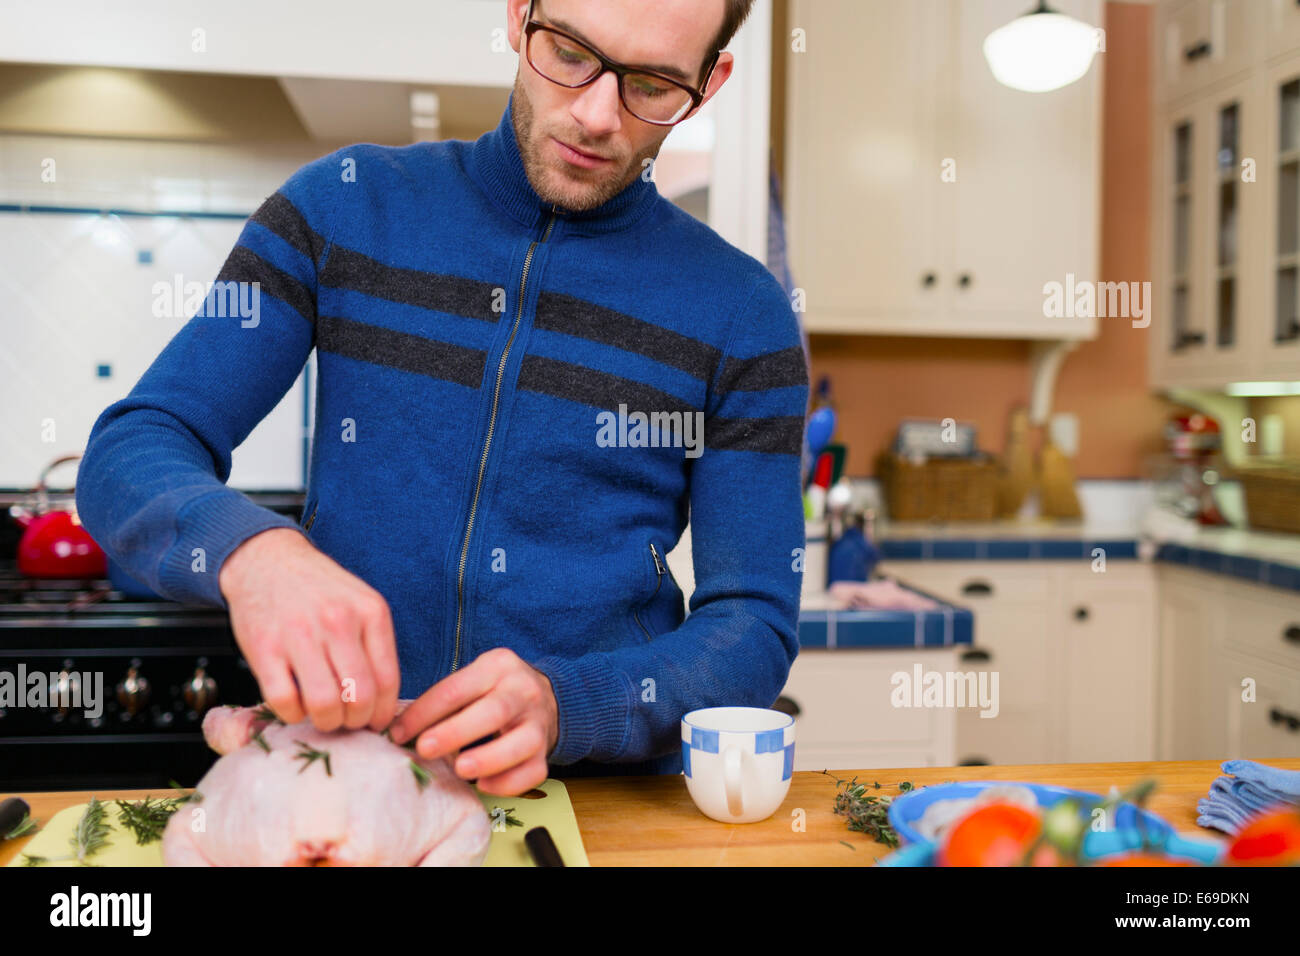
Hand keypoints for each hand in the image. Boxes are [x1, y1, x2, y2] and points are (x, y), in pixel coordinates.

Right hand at [218, 527, 399, 733]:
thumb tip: (383, 702)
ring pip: (325, 704)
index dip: (383, 713)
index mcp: (370, 612)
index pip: (388, 680)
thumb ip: (373, 645)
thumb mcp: (359, 603)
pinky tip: (295, 704)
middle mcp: (338, 621)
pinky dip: (292, 714)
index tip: (375, 722)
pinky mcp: (265, 648)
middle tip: (346, 721)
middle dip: (356, 722)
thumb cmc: (317, 590)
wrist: (267, 560)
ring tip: (322, 715)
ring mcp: (300, 634)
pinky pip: (285, 701)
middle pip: (360, 697)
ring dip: (326, 722)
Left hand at [387, 647, 557, 795]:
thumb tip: (398, 732)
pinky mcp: (546, 752)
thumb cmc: (494, 692)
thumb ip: (443, 701)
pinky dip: (508, 783)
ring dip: (489, 758)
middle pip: (494, 711)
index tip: (397, 734)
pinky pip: (533, 772)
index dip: (423, 712)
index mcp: (497, 667)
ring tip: (460, 770)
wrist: (546, 698)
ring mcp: (538, 722)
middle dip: (456, 731)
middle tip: (425, 748)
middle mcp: (523, 691)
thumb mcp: (473, 681)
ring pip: (522, 742)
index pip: (456, 689)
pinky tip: (484, 785)